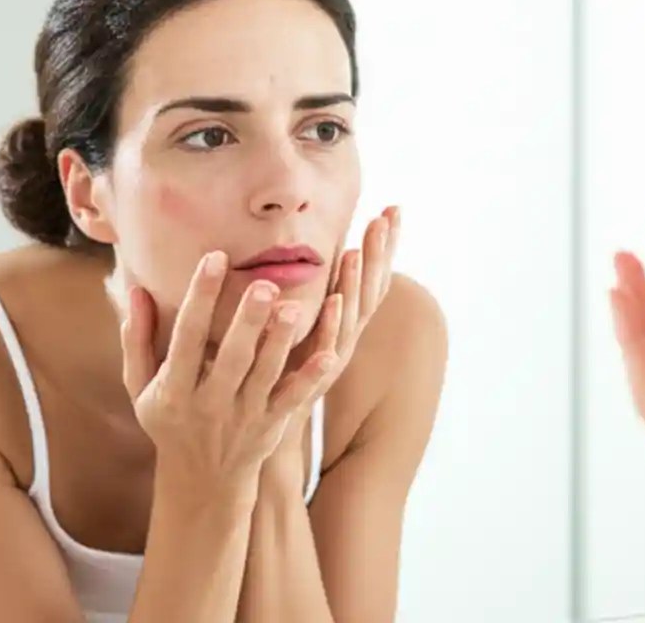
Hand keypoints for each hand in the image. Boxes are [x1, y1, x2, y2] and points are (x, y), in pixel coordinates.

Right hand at [121, 252, 341, 489]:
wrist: (201, 479)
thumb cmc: (169, 419)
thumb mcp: (140, 386)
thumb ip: (137, 339)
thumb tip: (135, 290)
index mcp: (173, 389)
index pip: (186, 337)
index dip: (199, 298)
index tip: (213, 258)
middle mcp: (209, 403)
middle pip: (231, 358)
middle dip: (247, 321)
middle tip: (265, 284)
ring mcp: (243, 416)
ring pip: (265, 375)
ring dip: (281, 342)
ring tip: (295, 307)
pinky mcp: (270, 426)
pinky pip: (292, 401)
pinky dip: (310, 379)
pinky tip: (329, 354)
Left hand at [269, 207, 400, 469]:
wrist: (252, 435)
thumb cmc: (262, 378)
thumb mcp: (286, 329)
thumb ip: (294, 294)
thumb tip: (299, 248)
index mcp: (340, 323)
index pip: (370, 278)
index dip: (384, 247)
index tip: (392, 209)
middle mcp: (343, 339)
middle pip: (369, 290)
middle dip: (379, 252)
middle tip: (386, 216)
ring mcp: (330, 360)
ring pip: (351, 316)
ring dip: (356, 282)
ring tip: (358, 249)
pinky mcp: (311, 381)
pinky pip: (327, 350)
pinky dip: (334, 325)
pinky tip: (337, 299)